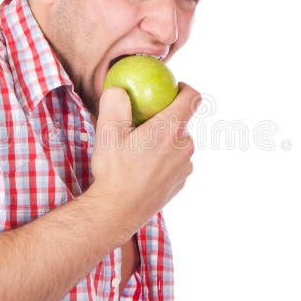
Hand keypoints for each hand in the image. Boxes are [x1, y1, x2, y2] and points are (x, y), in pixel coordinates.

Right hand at [89, 82, 200, 233]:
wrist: (117, 212)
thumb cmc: (114, 171)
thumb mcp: (108, 132)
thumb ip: (115, 103)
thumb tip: (120, 89)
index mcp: (170, 129)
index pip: (192, 97)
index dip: (183, 88)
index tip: (170, 89)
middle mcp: (184, 146)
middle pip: (182, 121)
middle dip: (165, 118)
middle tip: (141, 124)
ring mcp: (185, 166)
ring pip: (178, 143)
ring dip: (164, 140)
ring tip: (139, 150)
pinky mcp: (181, 182)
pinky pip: (176, 162)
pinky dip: (164, 159)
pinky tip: (143, 168)